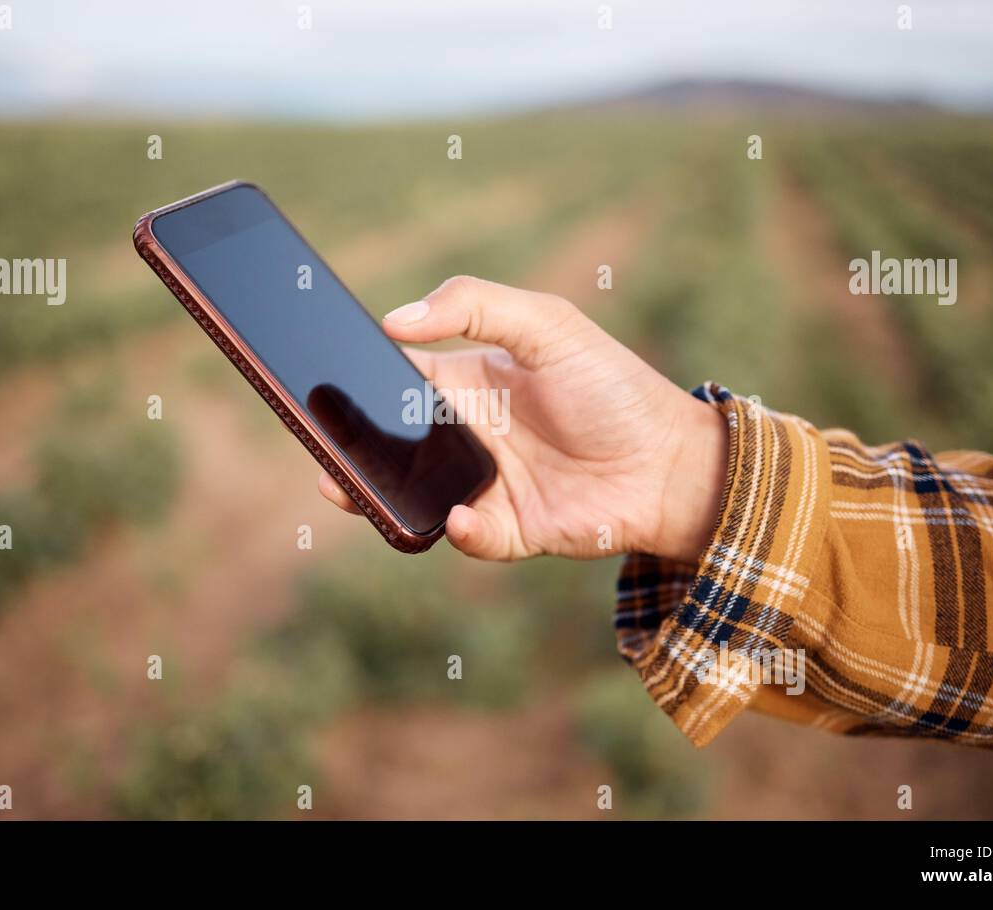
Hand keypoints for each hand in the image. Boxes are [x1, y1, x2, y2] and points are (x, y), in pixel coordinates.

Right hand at [317, 276, 727, 561]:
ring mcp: (486, 484)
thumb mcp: (549, 326)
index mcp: (470, 382)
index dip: (357, 378)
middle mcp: (470, 435)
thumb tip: (396, 321)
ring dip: (377, 494)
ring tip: (346, 489)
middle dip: (350, 446)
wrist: (674, 462)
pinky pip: (467, 536)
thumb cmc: (613, 387)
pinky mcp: (510, 530)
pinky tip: (461, 516)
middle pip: (392, 442)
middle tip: (319, 445)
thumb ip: (476, 306)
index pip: (397, 378)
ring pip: (412, 494)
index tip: (319, 378)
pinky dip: (459, 531)